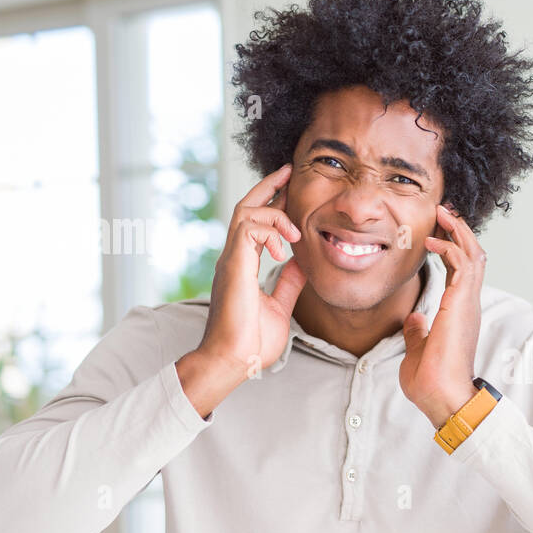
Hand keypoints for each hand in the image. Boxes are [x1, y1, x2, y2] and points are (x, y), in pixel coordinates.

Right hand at [198, 163, 307, 376]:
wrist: (233, 361)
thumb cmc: (251, 341)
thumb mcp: (279, 306)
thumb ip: (288, 283)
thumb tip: (301, 263)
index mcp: (243, 265)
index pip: (254, 223)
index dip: (272, 202)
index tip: (290, 188)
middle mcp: (233, 257)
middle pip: (246, 206)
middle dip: (268, 186)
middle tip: (289, 171)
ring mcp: (231, 260)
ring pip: (245, 212)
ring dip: (273, 213)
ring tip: (294, 232)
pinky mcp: (233, 266)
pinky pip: (248, 230)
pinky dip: (268, 231)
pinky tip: (282, 248)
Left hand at [401, 203, 485, 427]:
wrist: (443, 397)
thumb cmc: (432, 381)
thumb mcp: (419, 349)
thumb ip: (418, 331)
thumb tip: (414, 319)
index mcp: (459, 313)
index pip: (461, 272)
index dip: (452, 248)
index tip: (438, 232)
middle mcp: (468, 305)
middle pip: (472, 256)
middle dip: (458, 231)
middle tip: (443, 212)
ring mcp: (468, 303)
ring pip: (473, 255)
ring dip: (458, 232)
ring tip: (443, 213)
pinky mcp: (463, 304)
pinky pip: (464, 265)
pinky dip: (451, 248)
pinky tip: (433, 241)